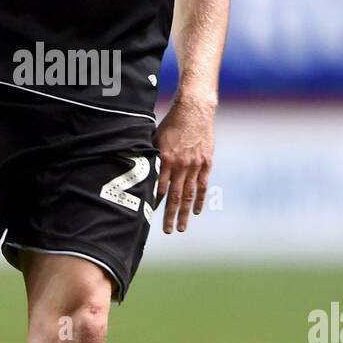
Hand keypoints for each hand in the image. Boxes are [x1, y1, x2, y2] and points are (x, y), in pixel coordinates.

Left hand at [152, 92, 215, 233]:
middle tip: (167, 231)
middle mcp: (181, 166)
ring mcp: (195, 166)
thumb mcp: (155, 138)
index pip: (159, 188)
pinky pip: (203, 186)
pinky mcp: (206, 163)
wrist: (194, 110)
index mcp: (166, 160)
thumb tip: (136, 167)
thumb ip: (148, 155)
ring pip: (189, 195)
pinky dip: (199, 200)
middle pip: (175, 197)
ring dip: (185, 214)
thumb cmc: (171, 123)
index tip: (148, 217)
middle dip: (170, 216)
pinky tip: (196, 211)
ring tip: (182, 228)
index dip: (154, 204)